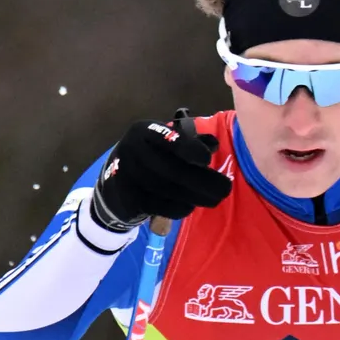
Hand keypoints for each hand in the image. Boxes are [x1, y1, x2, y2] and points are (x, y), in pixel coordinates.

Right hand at [89, 110, 230, 229]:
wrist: (114, 184)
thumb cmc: (148, 158)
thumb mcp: (163, 143)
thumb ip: (189, 142)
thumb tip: (214, 144)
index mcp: (144, 131)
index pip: (169, 138)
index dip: (191, 149)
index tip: (207, 160)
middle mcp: (133, 151)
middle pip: (174, 170)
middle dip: (205, 181)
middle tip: (225, 189)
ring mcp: (130, 177)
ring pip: (170, 190)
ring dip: (197, 197)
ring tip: (214, 199)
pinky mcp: (131, 199)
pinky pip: (162, 206)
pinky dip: (181, 208)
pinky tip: (191, 205)